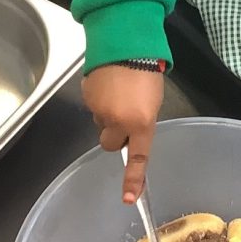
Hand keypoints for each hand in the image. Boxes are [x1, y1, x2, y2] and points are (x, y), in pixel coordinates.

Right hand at [82, 65, 165, 202]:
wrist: (125, 43)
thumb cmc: (147, 71)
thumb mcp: (153, 101)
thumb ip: (142, 120)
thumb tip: (131, 129)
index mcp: (141, 123)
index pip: (138, 157)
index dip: (133, 180)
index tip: (129, 199)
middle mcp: (118, 121)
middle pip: (111, 143)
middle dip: (116, 134)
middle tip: (125, 114)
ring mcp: (100, 110)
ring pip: (102, 123)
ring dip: (109, 114)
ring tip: (119, 91)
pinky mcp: (87, 97)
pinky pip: (94, 106)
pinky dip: (100, 99)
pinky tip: (108, 83)